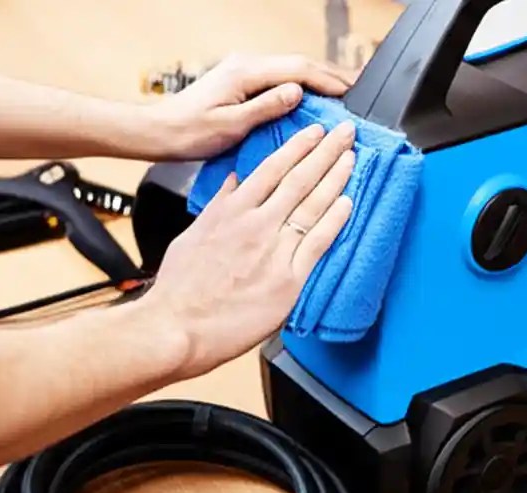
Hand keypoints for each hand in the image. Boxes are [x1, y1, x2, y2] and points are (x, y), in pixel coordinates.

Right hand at [142, 121, 356, 377]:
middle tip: (346, 132)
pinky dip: (335, 221)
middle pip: (299, 179)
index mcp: (231, 211)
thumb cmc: (178, 289)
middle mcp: (255, 225)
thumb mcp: (192, 235)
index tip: (314, 131)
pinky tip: (348, 203)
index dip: (298, 146)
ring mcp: (273, 251)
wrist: (175, 326)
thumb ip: (218, 207)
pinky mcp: (287, 281)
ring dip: (335, 178)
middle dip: (326, 151)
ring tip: (351, 158)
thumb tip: (233, 183)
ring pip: (312, 205)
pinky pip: (318, 243)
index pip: (272, 168)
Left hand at [147, 53, 355, 160]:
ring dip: (318, 81)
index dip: (329, 81)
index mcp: (246, 72)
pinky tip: (313, 99)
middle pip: (299, 64)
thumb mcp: (230, 125)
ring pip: (291, 70)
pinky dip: (302, 87)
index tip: (352, 94)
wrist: (160, 131)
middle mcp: (247, 65)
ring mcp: (244, 71)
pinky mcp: (241, 81)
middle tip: (359, 92)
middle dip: (330, 77)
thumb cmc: (189, 133)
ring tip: (343, 95)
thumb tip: (297, 92)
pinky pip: (280, 78)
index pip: (299, 70)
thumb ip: (265, 107)